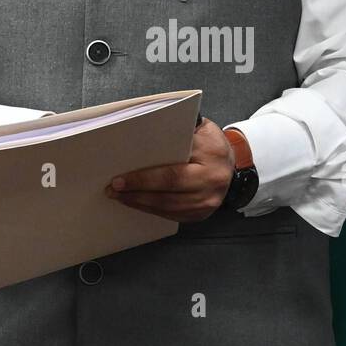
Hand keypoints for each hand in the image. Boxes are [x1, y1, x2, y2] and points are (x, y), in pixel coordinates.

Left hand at [104, 117, 235, 222]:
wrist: (232, 164)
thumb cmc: (211, 144)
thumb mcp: (201, 129)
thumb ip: (179, 130)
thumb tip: (143, 131)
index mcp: (211, 161)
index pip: (171, 175)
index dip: (143, 179)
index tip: (120, 179)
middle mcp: (211, 186)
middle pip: (166, 196)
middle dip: (136, 193)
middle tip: (113, 190)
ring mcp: (207, 205)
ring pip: (166, 209)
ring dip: (140, 204)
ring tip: (119, 196)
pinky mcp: (200, 215)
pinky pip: (171, 216)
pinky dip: (151, 210)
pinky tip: (136, 203)